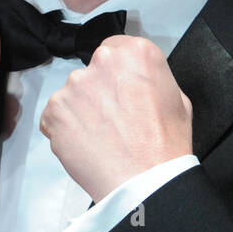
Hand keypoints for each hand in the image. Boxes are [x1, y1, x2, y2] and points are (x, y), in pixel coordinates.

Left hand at [40, 36, 192, 202]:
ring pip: (73, 94)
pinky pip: (55, 116)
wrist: (144, 182)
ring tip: (101, 137)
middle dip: (99, 91)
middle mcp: (102, 61)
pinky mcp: (55, 110)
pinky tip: (87, 144)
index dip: (118, 74)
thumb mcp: (177, 98)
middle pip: (93, 71)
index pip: (115, 49)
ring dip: (82, 111)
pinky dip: (65, 129)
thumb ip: (152, 78)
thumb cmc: (165, 145)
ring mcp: (74, 85)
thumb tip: (140, 81)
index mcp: (136, 52)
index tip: (120, 90)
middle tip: (113, 119)